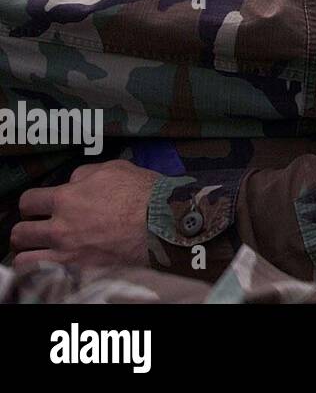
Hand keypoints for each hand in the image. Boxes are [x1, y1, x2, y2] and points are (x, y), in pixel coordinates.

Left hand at [12, 160, 157, 268]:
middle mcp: (60, 227)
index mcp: (67, 198)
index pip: (28, 201)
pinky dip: (41, 272)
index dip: (32, 204)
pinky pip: (43, 276)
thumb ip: (85, 174)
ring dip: (30, 253)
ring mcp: (68, 252)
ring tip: (41, 251)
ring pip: (24, 259)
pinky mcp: (79, 270)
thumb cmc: (144, 194)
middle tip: (38, 230)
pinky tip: (51, 266)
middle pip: (20, 233)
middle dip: (26, 230)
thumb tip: (73, 182)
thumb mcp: (115, 169)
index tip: (39, 208)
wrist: (164, 222)